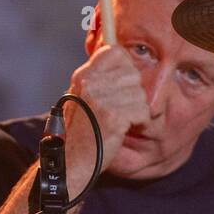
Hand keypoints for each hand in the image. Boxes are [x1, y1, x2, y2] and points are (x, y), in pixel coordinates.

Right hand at [63, 44, 148, 184]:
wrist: (70, 161)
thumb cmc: (79, 131)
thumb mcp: (82, 97)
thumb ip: (99, 78)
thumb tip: (123, 61)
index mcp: (84, 75)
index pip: (115, 52)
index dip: (125, 67)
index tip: (121, 84)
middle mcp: (91, 83)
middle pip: (132, 73)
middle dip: (133, 92)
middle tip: (122, 109)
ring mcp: (102, 99)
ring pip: (140, 93)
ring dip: (136, 110)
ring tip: (121, 122)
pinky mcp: (114, 116)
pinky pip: (143, 111)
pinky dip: (140, 123)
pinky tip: (126, 130)